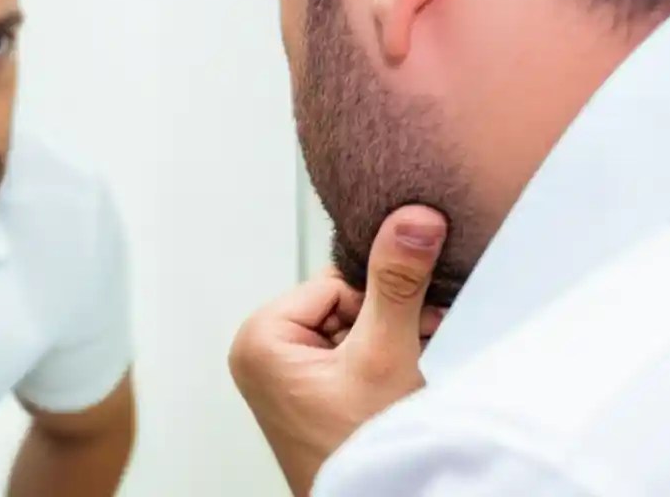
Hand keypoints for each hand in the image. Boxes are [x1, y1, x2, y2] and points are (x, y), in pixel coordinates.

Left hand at [228, 205, 448, 496]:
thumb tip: (411, 218)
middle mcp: (259, 352)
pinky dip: (379, 364)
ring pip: (351, 328)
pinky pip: (348, 355)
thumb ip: (397, 284)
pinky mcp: (304, 392)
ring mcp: (280, 374)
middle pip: (341, 304)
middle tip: (408, 356)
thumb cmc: (360, 451)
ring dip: (387, 343)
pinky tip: (393, 387)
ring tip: (400, 378)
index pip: (332, 282)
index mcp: (258, 337)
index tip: (406, 326)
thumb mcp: (385, 355)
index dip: (375, 303)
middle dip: (385, 324)